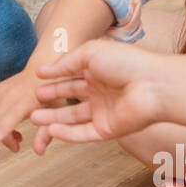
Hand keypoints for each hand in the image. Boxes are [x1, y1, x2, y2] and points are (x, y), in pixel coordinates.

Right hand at [0, 68, 44, 152]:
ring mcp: (1, 91)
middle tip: (18, 141)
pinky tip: (7, 123)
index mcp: (27, 99)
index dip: (2, 129)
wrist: (42, 73)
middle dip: (4, 138)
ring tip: (15, 132)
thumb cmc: (50, 94)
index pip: (10, 116)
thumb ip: (46, 133)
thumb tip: (38, 152)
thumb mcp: (56, 114)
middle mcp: (11, 93)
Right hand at [28, 39, 165, 148]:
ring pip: (73, 118)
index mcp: (98, 71)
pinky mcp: (108, 129)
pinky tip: (52, 129)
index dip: (52, 81)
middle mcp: (100, 91)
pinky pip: (83, 133)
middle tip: (31, 103)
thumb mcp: (90, 53)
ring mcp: (104, 111)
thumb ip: (66, 63)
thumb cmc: (126, 62)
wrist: (154, 84)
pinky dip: (67, 133)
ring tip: (34, 118)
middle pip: (69, 98)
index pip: (70, 77)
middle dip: (50, 100)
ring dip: (53, 118)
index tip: (34, 83)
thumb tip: (41, 71)